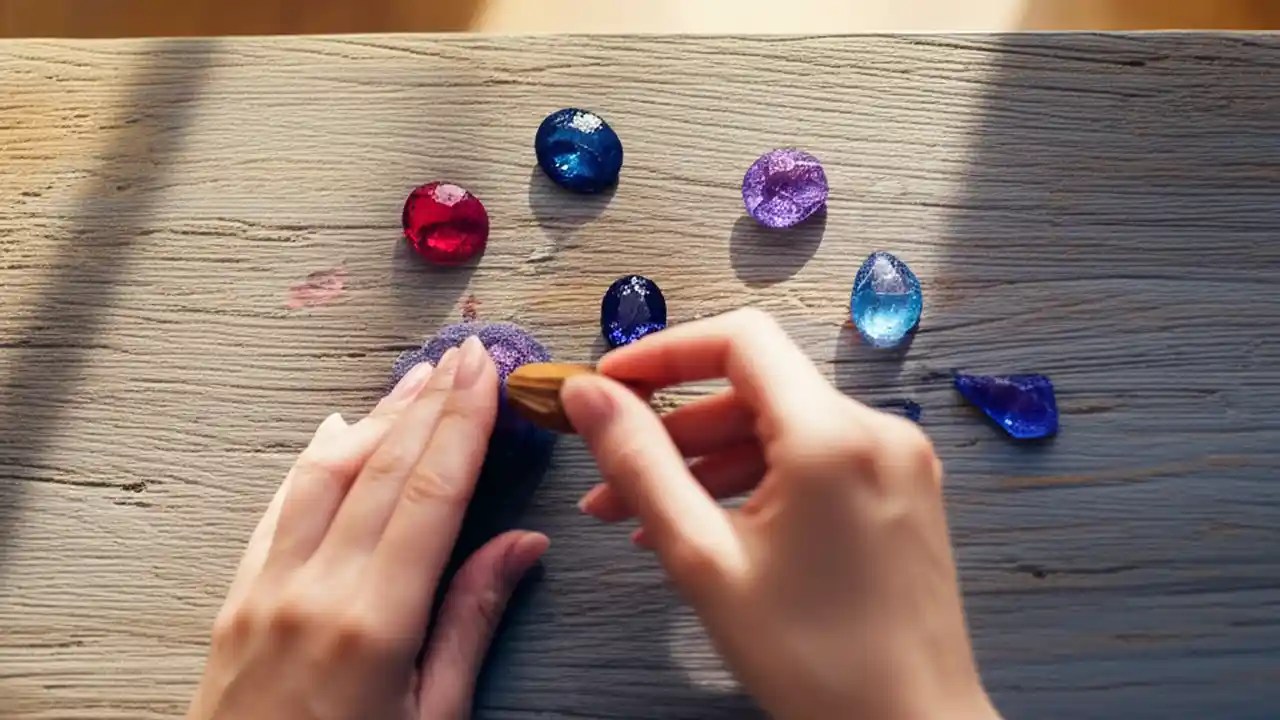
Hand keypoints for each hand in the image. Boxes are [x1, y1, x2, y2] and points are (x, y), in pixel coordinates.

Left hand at [189, 336, 548, 719]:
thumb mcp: (434, 718)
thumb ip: (472, 622)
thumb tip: (521, 548)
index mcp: (373, 619)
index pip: (430, 491)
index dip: (463, 422)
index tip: (487, 372)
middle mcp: (314, 588)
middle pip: (383, 467)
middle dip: (431, 401)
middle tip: (466, 352)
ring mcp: (267, 588)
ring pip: (327, 473)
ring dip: (378, 417)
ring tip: (417, 378)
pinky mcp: (239, 597)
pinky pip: (278, 507)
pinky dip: (315, 460)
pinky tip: (338, 433)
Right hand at [562, 310, 997, 719]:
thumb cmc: (813, 660)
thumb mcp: (703, 559)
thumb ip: (640, 464)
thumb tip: (587, 396)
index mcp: (832, 436)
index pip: (740, 340)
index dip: (665, 351)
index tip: (609, 384)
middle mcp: (877, 431)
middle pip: (756, 388)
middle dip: (675, 424)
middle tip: (607, 470)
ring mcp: (898, 462)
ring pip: (782, 429)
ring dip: (708, 460)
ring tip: (637, 516)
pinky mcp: (903, 493)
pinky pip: (815, 462)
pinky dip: (757, 481)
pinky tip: (704, 526)